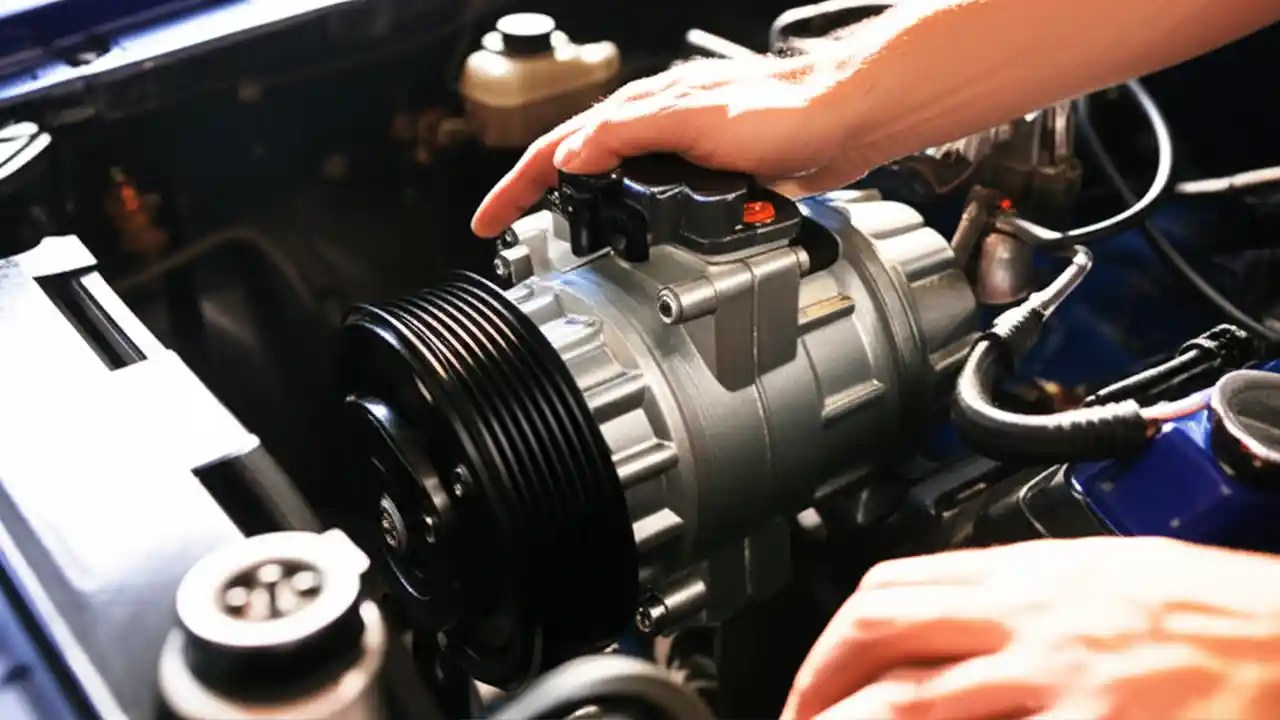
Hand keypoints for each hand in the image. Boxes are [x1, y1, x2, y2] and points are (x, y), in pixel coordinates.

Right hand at [469, 53, 869, 237]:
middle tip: (510, 234)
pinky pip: (650, 198)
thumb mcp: (696, 120)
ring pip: (611, 183)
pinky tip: (631, 234)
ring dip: (577, 208)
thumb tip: (573, 157)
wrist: (845, 119)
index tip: (487, 221)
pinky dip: (625, 217)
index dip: (517, 187)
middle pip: (576, 165)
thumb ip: (629, 135)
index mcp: (640, 113)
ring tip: (554, 238)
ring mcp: (679, 151)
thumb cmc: (786, 110)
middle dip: (535, 198)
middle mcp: (654, 129)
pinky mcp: (709, 174)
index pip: (559, 151)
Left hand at [783, 536, 1279, 719]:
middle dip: (820, 679)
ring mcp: (1056, 677)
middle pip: (881, 632)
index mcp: (1027, 576)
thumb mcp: (1097, 575)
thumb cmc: (1209, 612)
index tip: (819, 671)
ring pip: (913, 699)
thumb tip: (948, 621)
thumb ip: (1016, 595)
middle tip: (799, 716)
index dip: (835, 633)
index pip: (894, 586)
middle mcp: (1029, 618)